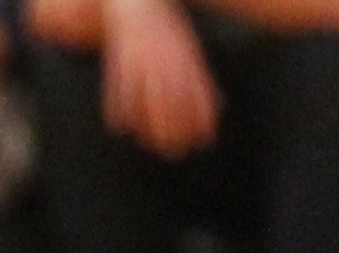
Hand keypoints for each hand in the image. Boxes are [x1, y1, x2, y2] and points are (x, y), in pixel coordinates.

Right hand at [100, 0, 218, 156]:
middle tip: (175, 152)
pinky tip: (123, 127)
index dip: (201, 119)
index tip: (202, 141)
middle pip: (173, 100)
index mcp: (186, 58)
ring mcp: (142, 61)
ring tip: (149, 144)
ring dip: (149, 124)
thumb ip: (202, 80)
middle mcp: (167, 61)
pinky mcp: (120, 61)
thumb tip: (219, 107)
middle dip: (175, 128)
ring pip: (147, 98)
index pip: (198, 92)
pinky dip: (121, 110)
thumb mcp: (190, 51)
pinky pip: (120, 90)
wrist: (139, 4)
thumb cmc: (168, 31)